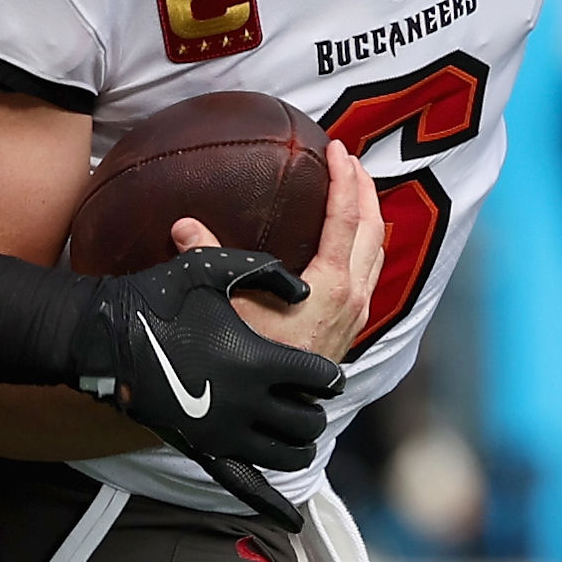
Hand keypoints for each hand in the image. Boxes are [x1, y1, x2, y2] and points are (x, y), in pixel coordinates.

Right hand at [71, 248, 343, 530]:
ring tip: (295, 429)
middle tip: (310, 399)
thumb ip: (266, 271)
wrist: (103, 337)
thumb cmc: (157, 298)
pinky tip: (290, 521)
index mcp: (261, 360)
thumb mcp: (212, 269)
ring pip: (289, 454)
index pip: (320, 377)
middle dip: (314, 409)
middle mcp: (250, 404)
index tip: (326, 373)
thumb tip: (304, 290)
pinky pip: (245, 486)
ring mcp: (227, 433)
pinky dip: (272, 504)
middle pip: (309, 420)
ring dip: (299, 442)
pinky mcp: (204, 451)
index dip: (328, 375)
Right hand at [168, 143, 385, 361]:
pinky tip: (348, 247)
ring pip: (376, 256)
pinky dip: (364, 248)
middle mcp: (353, 301)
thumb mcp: (222, 302)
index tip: (339, 148)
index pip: (346, 219)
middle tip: (353, 160)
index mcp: (331, 286)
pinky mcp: (347, 333)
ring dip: (369, 218)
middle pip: (373, 231)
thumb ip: (208, 257)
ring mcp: (354, 319)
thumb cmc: (240, 357)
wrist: (258, 412)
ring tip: (357, 193)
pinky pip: (368, 277)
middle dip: (365, 189)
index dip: (344, 178)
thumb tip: (184, 225)